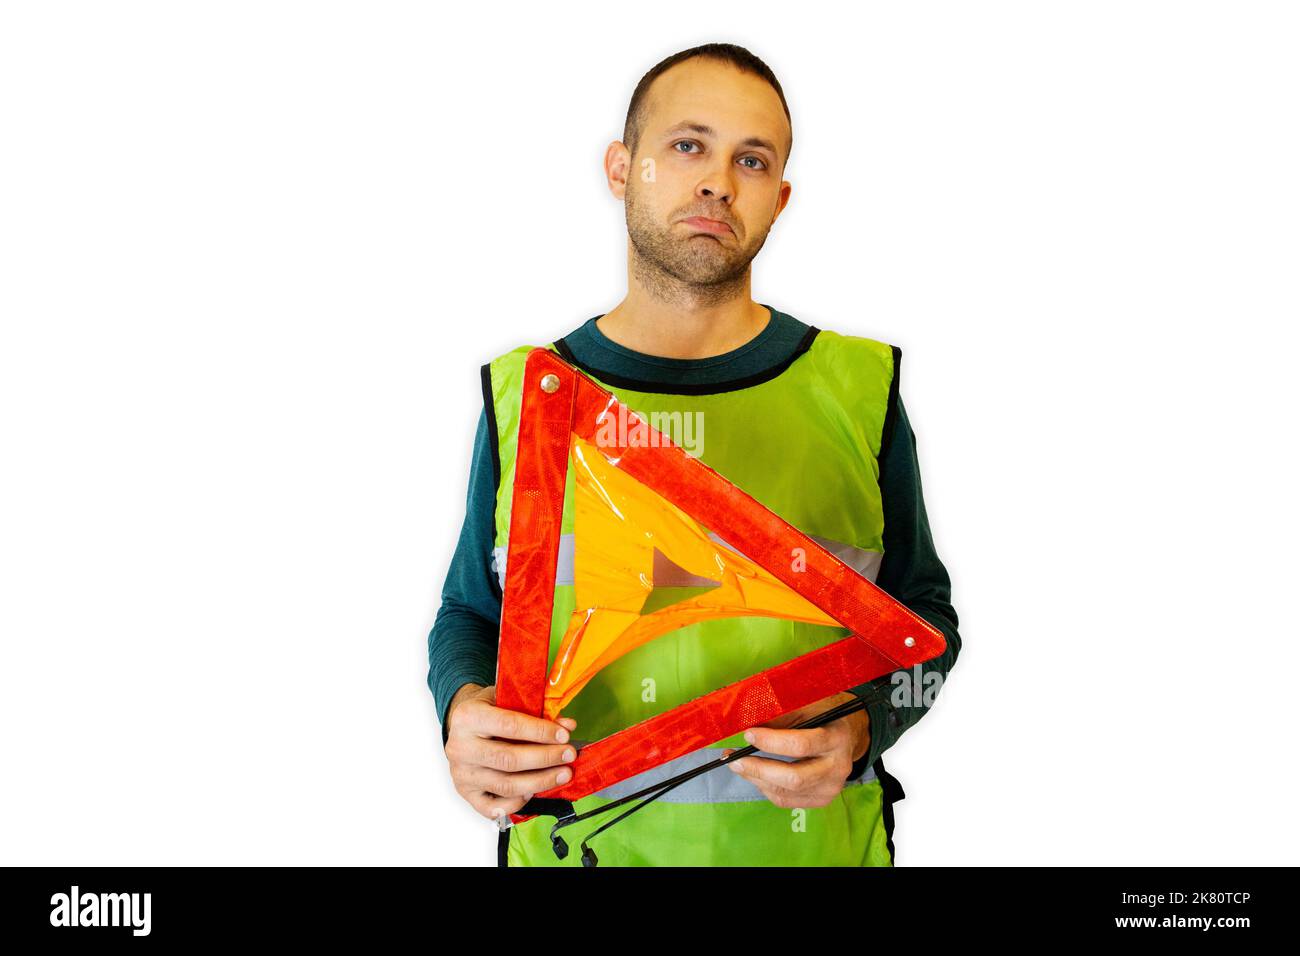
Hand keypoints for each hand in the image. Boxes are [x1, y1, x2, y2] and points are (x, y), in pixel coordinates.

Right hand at [444, 683, 578, 820]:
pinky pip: (494, 808)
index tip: (564, 735)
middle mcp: (460, 747)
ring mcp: (462, 773)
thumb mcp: (509, 699)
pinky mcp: (466, 793)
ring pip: (506, 786)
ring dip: (540, 781)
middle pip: (509, 759)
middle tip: (569, 755)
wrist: (461, 723)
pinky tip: (534, 790)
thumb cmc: (489, 710)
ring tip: (562, 773)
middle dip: (545, 758)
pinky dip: (518, 802)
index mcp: (469, 717)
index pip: (510, 726)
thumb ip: (537, 711)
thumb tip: (568, 726)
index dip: (541, 732)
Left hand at [721, 691, 869, 808]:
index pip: (801, 745)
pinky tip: (756, 775)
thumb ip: (782, 717)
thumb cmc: (824, 715)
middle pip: (794, 777)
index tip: (748, 734)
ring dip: (757, 779)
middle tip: (734, 760)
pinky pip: (787, 800)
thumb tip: (749, 725)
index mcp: (836, 738)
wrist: (848, 735)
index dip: (771, 742)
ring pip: (786, 792)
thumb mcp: (808, 706)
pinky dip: (766, 788)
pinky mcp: (822, 800)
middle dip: (758, 769)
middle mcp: (837, 767)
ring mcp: (831, 788)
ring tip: (739, 766)